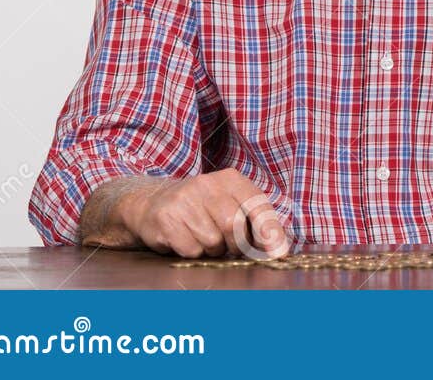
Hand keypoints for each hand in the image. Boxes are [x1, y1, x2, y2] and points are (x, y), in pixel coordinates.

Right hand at [109, 169, 290, 258]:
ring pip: (212, 241)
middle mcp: (207, 184)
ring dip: (213, 250)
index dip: (268, 231)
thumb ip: (257, 223)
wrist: (152, 203)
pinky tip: (186, 240)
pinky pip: (191, 250)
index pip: (257, 205)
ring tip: (204, 238)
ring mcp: (184, 200)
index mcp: (231, 179)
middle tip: (229, 246)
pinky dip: (193, 253)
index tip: (277, 253)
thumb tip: (279, 250)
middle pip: (234, 226)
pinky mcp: (165, 218)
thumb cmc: (203, 209)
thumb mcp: (231, 204)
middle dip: (236, 245)